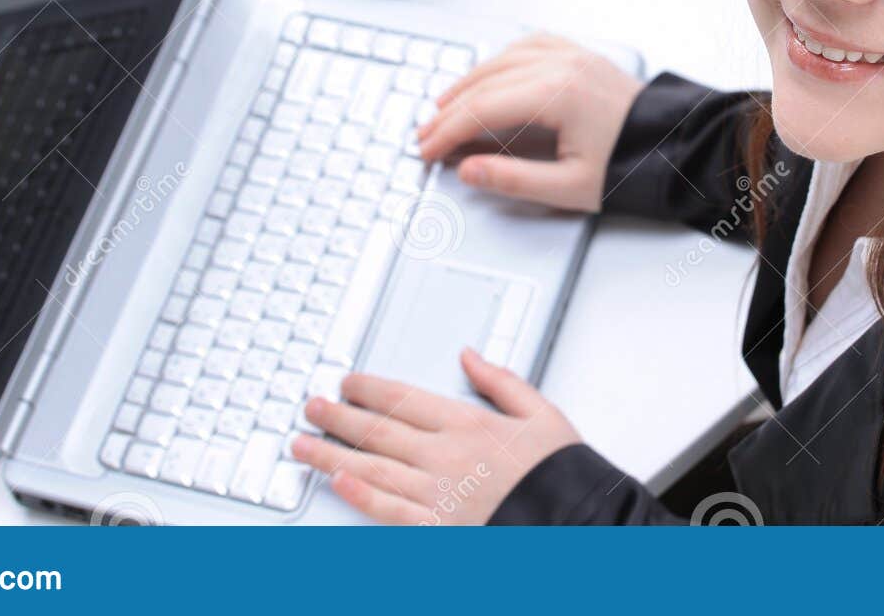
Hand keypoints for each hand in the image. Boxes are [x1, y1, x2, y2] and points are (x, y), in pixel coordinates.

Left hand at [290, 347, 580, 524]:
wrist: (580, 521)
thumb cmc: (562, 472)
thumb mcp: (541, 412)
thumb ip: (500, 381)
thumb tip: (469, 355)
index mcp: (469, 423)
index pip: (404, 398)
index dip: (369, 388)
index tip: (346, 383)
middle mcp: (446, 456)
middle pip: (379, 430)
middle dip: (337, 417)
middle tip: (310, 407)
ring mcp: (439, 494)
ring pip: (372, 468)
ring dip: (332, 454)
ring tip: (303, 445)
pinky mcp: (439, 528)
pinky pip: (390, 510)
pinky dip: (360, 496)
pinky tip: (337, 483)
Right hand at [416, 32, 644, 212]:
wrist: (676, 147)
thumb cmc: (632, 166)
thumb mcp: (570, 187)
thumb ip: (513, 179)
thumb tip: (467, 170)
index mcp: (557, 95)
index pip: (483, 110)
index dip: (447, 132)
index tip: (427, 150)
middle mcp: (561, 66)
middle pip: (486, 83)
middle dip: (450, 111)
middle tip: (426, 133)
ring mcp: (572, 56)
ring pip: (503, 58)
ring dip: (469, 81)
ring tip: (445, 105)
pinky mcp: (581, 56)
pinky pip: (530, 45)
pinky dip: (501, 58)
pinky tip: (488, 72)